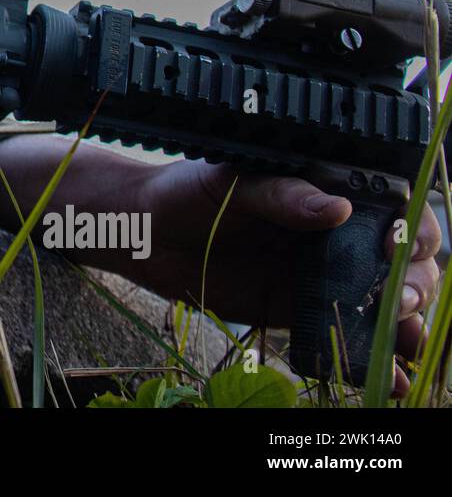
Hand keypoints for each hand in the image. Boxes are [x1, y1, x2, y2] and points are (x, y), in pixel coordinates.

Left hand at [132, 159, 440, 394]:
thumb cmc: (187, 192)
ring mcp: (320, 276)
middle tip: (400, 299)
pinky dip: (368, 357)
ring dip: (405, 325)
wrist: (143, 234)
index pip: (392, 208)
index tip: (396, 244)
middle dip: (415, 282)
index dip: (410, 228)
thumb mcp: (232, 180)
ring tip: (405, 341)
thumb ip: (282, 194)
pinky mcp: (297, 312)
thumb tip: (337, 208)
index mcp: (325, 191)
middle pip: (402, 262)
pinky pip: (341, 334)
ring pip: (382, 302)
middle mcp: (334, 235)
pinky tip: (387, 377)